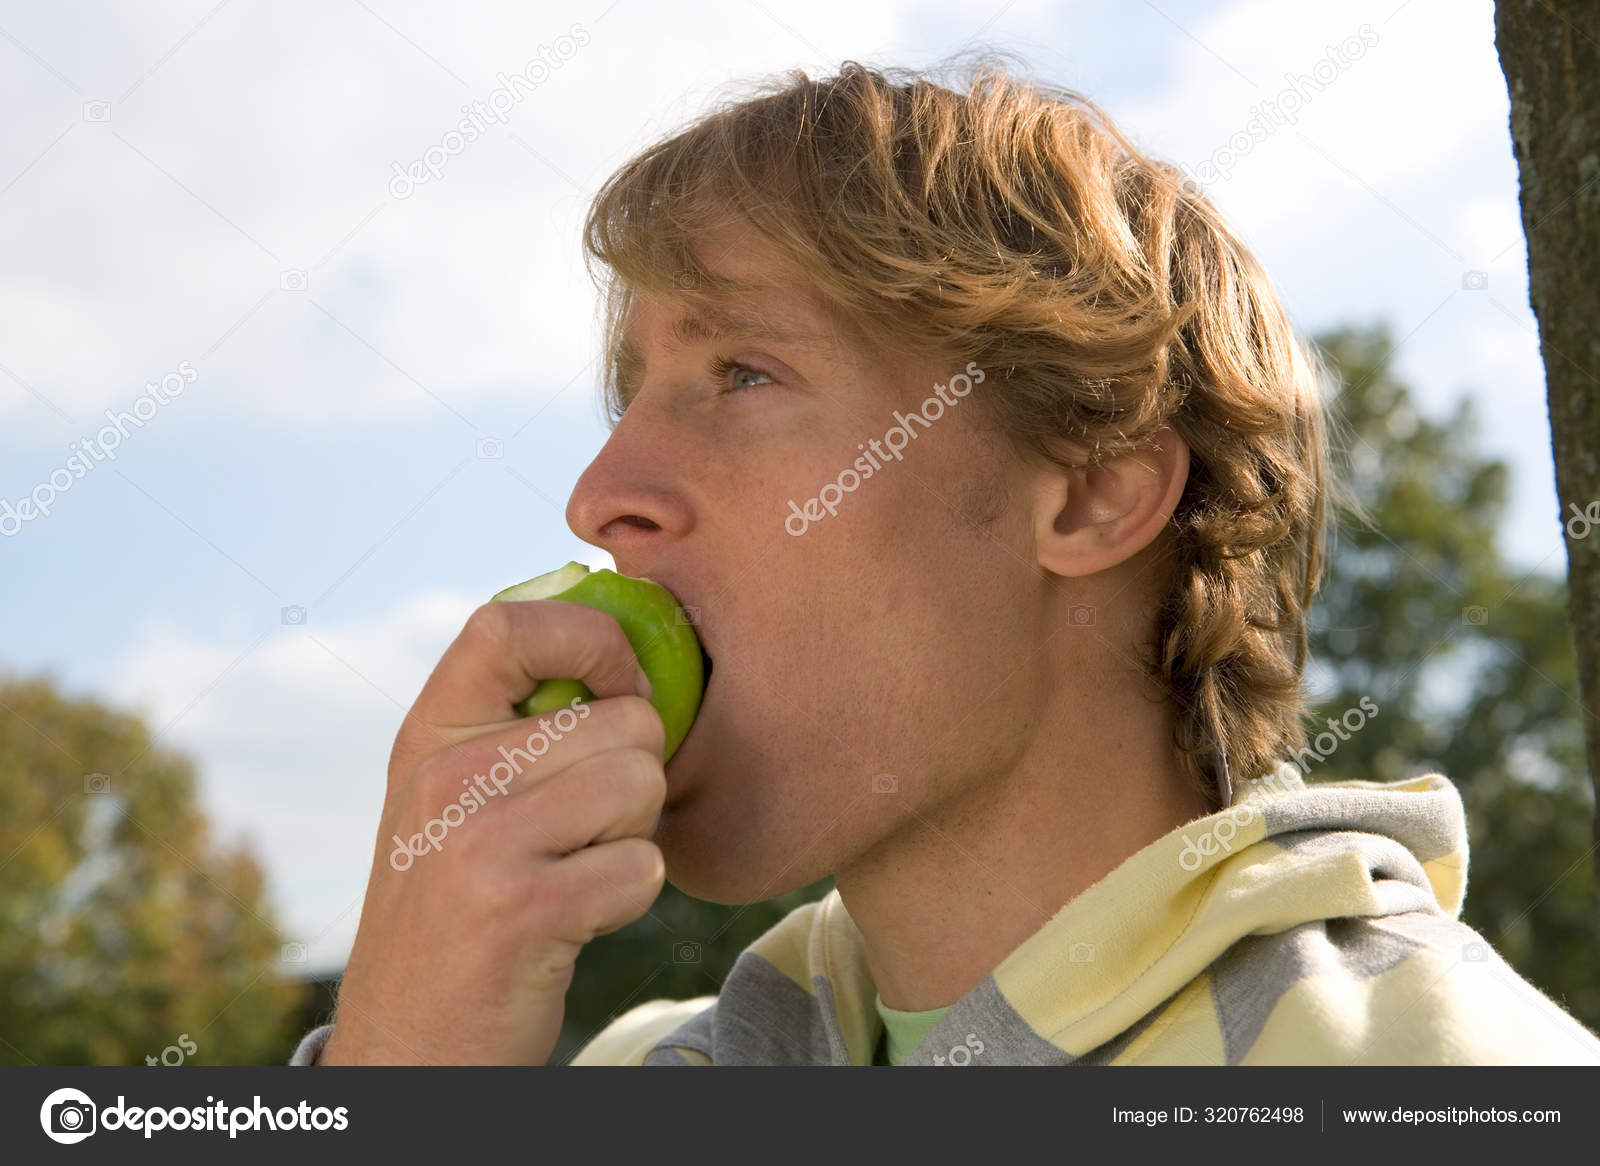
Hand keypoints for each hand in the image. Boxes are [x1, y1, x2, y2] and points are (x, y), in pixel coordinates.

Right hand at [320, 600, 666, 1063]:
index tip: (615, 690)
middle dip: (634, 776)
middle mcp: (444, 777)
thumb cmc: (459, 908)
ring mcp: (477, 842)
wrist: (410, 1043)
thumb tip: (632, 661)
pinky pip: (643, 865)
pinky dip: (630, 897)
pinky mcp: (519, 909)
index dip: (592, 641)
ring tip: (573, 872)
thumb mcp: (454, 799)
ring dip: (633, 837)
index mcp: (430, 734)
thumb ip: (513, 727)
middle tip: (583, 831)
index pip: (507, 623)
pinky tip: (574, 919)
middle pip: (624, 719)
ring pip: (641, 784)